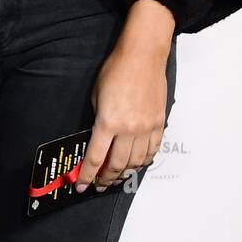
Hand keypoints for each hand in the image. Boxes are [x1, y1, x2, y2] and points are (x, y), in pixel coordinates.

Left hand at [77, 7, 173, 192]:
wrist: (142, 57)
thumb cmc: (117, 70)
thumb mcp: (96, 95)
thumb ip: (97, 119)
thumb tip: (97, 138)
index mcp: (108, 122)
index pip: (96, 158)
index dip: (88, 175)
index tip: (82, 184)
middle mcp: (128, 130)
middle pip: (116, 165)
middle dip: (106, 178)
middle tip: (99, 184)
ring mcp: (146, 129)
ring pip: (136, 163)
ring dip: (125, 173)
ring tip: (116, 178)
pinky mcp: (159, 125)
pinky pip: (152, 151)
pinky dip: (144, 162)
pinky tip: (137, 164)